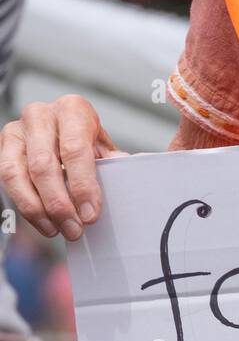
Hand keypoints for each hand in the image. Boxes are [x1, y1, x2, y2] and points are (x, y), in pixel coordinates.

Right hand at [0, 96, 118, 240]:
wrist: (64, 135)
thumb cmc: (87, 145)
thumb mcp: (105, 150)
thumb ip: (114, 163)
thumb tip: (123, 169)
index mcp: (73, 110)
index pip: (75, 149)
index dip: (82, 186)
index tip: (90, 215)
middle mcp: (41, 115)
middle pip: (44, 164)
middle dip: (59, 204)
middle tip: (75, 230)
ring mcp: (18, 130)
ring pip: (18, 173)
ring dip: (39, 209)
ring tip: (58, 230)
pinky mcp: (4, 146)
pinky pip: (7, 180)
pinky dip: (26, 206)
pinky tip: (45, 224)